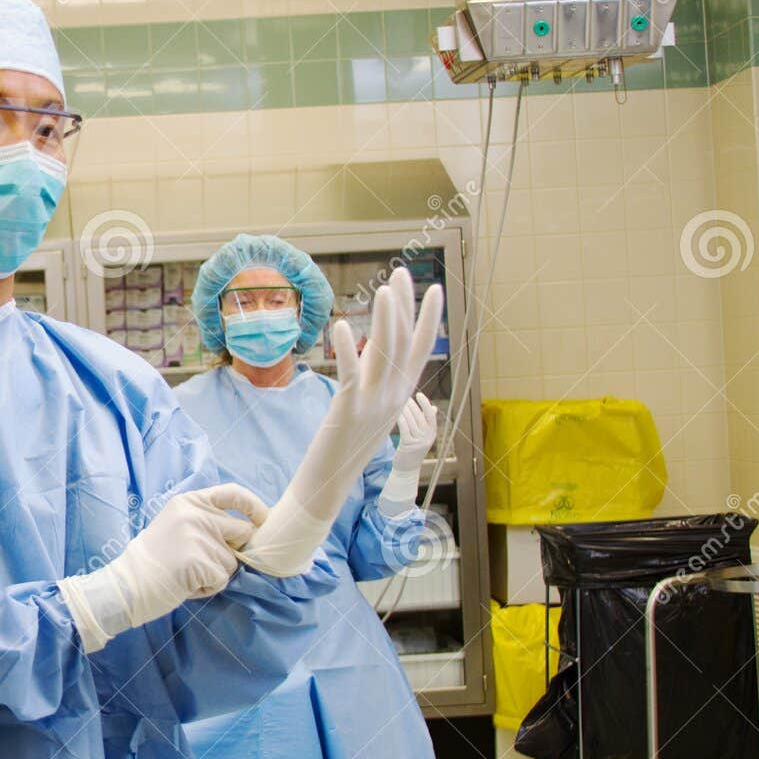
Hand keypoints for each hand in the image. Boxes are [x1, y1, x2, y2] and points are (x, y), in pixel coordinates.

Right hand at [59, 483, 268, 651]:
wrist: (125, 586)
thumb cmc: (151, 561)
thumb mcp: (175, 525)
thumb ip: (205, 522)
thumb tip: (246, 531)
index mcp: (189, 501)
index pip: (233, 493)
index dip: (254, 506)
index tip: (264, 520)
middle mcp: (196, 514)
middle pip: (242, 531)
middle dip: (233, 551)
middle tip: (203, 563)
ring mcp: (199, 537)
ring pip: (233, 562)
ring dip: (215, 574)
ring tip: (186, 575)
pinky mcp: (200, 562)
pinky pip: (222, 580)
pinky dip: (207, 588)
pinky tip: (185, 585)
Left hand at [238, 268, 442, 575]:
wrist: (326, 487)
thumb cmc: (342, 446)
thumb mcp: (369, 411)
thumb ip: (378, 384)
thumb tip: (377, 354)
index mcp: (400, 395)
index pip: (420, 348)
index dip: (428, 317)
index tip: (431, 286)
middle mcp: (394, 398)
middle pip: (405, 343)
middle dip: (405, 306)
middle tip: (402, 272)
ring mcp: (374, 405)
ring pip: (385, 354)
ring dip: (385, 319)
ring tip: (382, 288)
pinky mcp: (347, 411)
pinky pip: (352, 375)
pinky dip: (349, 349)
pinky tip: (344, 325)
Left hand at [392, 392, 438, 472]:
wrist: (407, 469)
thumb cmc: (413, 450)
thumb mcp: (423, 437)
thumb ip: (427, 423)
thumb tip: (434, 408)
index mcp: (432, 434)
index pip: (431, 415)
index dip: (425, 404)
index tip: (419, 394)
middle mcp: (428, 437)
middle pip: (419, 416)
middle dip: (411, 405)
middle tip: (404, 395)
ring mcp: (419, 441)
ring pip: (411, 421)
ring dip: (404, 410)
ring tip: (398, 402)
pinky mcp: (409, 445)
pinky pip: (404, 427)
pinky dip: (400, 418)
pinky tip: (395, 412)